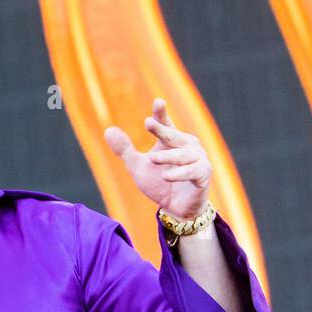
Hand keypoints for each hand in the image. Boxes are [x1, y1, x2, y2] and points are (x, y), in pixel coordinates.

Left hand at [104, 98, 210, 220]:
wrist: (176, 209)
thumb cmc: (160, 184)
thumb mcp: (138, 167)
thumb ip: (125, 150)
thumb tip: (108, 130)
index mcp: (172, 141)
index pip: (166, 124)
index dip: (161, 114)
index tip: (158, 102)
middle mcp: (187, 146)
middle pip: (173, 135)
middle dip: (162, 130)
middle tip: (149, 124)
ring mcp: (198, 159)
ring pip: (182, 155)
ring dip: (168, 156)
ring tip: (152, 159)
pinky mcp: (203, 175)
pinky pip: (193, 172)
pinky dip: (180, 174)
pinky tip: (166, 176)